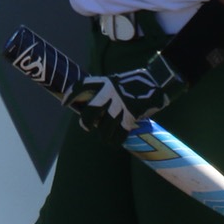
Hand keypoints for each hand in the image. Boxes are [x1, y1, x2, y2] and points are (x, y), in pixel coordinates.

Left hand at [67, 53, 187, 143]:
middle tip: (87, 126)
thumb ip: (105, 92)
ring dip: (103, 135)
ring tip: (104, 138)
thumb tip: (93, 108)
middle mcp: (110, 92)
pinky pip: (119, 133)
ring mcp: (120, 104)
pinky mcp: (131, 115)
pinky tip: (115, 142)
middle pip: (90, 112)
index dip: (71, 95)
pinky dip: (116, 140)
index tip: (64, 104)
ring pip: (104, 127)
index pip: (82, 86)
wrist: (159, 81)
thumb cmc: (138, 82)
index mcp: (105, 82)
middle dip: (86, 122)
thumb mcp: (117, 81)